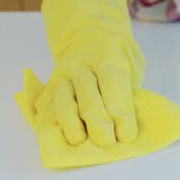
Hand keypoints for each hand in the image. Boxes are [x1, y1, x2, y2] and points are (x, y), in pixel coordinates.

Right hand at [32, 0, 144, 146]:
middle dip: (101, 128)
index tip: (127, 136)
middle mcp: (82, 66)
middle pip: (89, 103)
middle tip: (109, 143)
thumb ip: (129, 90)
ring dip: (74, 129)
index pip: (115, 89)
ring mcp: (62, 76)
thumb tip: (126, 125)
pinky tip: (62, 136)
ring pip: (64, 107)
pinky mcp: (49, 87)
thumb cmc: (118, 56)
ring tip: (83, 141)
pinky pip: (46, 109)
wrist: (89, 36)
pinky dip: (53, 126)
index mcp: (109, 56)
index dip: (122, 116)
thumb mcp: (132, 65)